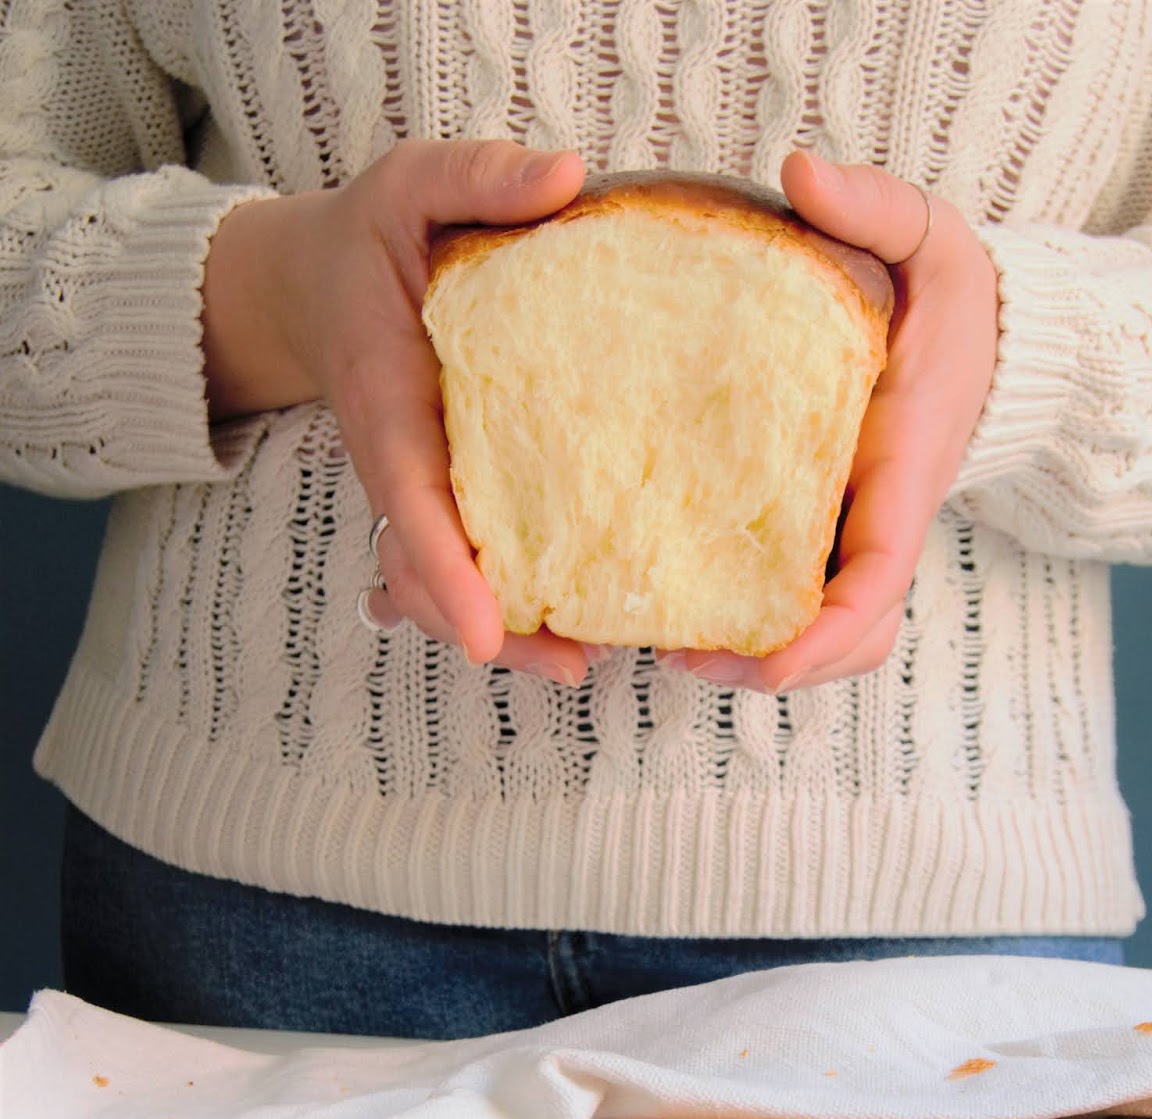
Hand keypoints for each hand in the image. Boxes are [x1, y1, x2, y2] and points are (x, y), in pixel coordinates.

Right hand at [202, 139, 600, 682]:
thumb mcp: (415, 184)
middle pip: (428, 575)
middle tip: (566, 668)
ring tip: (582, 663)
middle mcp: (407, 467)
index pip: (411, 500)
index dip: (445, 571)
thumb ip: (479, 178)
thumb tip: (568, 179)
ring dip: (510, 635)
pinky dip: (519, 602)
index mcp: (388, 406)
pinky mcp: (460, 497)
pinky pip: (478, 563)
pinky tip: (585, 625)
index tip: (483, 632)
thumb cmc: (376, 241)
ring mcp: (431, 492)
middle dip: (487, 631)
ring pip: (448, 586)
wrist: (326, 286)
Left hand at [662, 151, 999, 692]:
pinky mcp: (824, 533)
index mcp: (906, 467)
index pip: (882, 573)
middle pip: (854, 634)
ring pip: (829, 634)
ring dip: (758, 660)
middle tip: (680, 660)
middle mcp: (881, 519)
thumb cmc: (952, 293)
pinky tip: (672, 609)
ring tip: (664, 650)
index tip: (775, 660)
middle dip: (781, 668)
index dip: (832, 631)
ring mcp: (854, 535)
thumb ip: (873, 204)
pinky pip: (799, 602)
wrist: (980, 335)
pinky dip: (751, 626)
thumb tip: (799, 173)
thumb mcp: (928, 234)